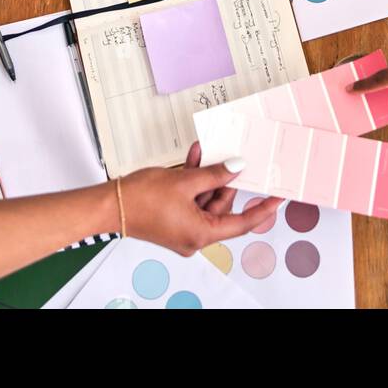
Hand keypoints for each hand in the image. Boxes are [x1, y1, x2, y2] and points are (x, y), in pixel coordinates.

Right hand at [121, 143, 278, 255]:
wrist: (110, 204)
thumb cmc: (142, 199)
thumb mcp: (185, 181)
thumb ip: (215, 174)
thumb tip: (237, 167)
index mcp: (201, 234)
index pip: (242, 223)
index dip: (262, 209)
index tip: (277, 198)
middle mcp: (194, 236)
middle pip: (221, 206)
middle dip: (223, 179)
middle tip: (230, 156)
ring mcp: (183, 229)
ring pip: (205, 199)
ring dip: (205, 175)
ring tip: (204, 151)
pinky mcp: (173, 220)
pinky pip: (191, 199)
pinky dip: (193, 181)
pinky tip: (193, 159)